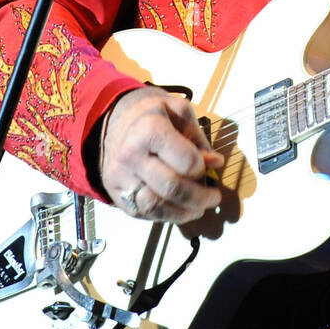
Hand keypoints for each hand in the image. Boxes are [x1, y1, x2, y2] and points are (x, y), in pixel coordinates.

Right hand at [99, 86, 223, 221]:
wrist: (114, 120)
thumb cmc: (152, 115)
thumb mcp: (179, 112)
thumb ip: (199, 138)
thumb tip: (215, 163)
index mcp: (149, 129)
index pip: (186, 161)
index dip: (202, 168)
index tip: (206, 165)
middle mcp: (130, 154)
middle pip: (172, 188)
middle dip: (200, 198)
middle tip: (214, 198)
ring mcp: (120, 177)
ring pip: (156, 207)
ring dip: (183, 213)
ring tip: (198, 208)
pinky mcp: (115, 194)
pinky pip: (143, 214)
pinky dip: (166, 216)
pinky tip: (178, 209)